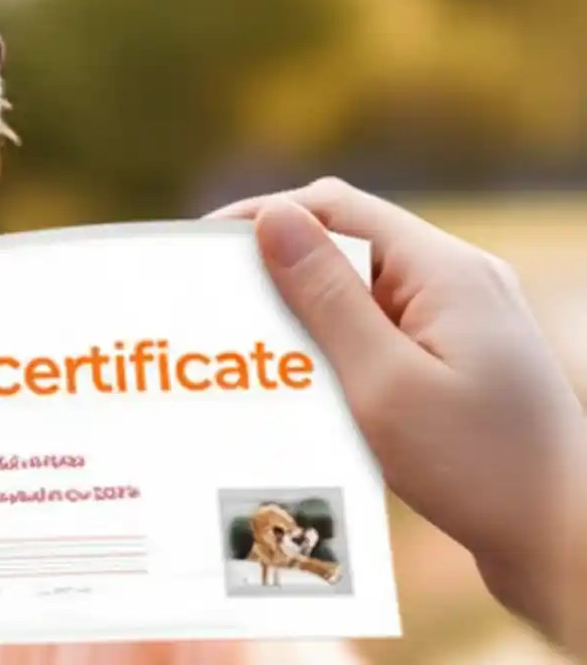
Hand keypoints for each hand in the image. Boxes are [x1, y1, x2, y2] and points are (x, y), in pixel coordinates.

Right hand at [209, 179, 586, 651]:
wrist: (566, 544)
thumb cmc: (480, 468)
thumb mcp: (383, 382)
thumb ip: (326, 297)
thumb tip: (274, 219)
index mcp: (446, 271)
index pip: (337, 207)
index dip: (264, 215)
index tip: (202, 247)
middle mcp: (460, 283)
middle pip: (349, 246)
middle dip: (277, 268)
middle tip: (215, 304)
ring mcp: (464, 323)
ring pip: (363, 294)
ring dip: (304, 315)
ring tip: (247, 351)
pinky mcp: (460, 362)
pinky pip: (383, 333)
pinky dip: (337, 347)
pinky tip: (302, 385)